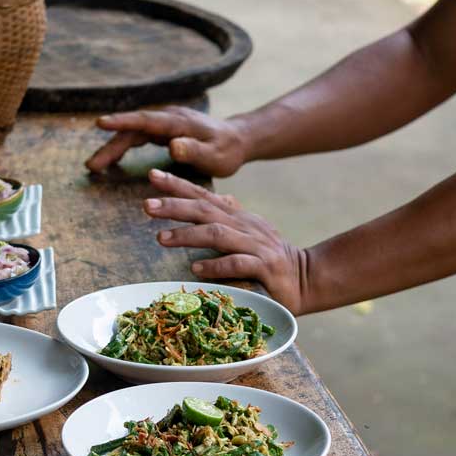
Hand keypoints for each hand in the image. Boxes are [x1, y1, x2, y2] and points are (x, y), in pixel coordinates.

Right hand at [85, 106, 248, 175]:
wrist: (238, 140)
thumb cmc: (227, 151)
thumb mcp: (216, 156)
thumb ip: (195, 151)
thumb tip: (172, 146)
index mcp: (179, 123)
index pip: (146, 120)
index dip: (123, 122)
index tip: (101, 123)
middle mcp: (168, 118)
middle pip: (133, 129)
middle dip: (110, 145)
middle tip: (91, 166)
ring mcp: (165, 123)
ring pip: (133, 133)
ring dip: (113, 148)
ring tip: (94, 166)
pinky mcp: (163, 130)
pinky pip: (138, 136)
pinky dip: (123, 146)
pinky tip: (111, 159)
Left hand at [144, 170, 309, 313]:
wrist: (307, 279)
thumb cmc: (269, 259)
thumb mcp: (249, 232)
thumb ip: (229, 216)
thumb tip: (211, 198)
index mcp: (237, 217)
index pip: (204, 195)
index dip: (178, 185)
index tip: (152, 175)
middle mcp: (245, 226)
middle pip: (205, 209)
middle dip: (175, 205)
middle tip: (147, 205)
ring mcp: (256, 246)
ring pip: (217, 234)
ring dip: (188, 235)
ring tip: (162, 238)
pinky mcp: (265, 268)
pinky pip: (238, 264)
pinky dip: (216, 265)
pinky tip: (195, 268)